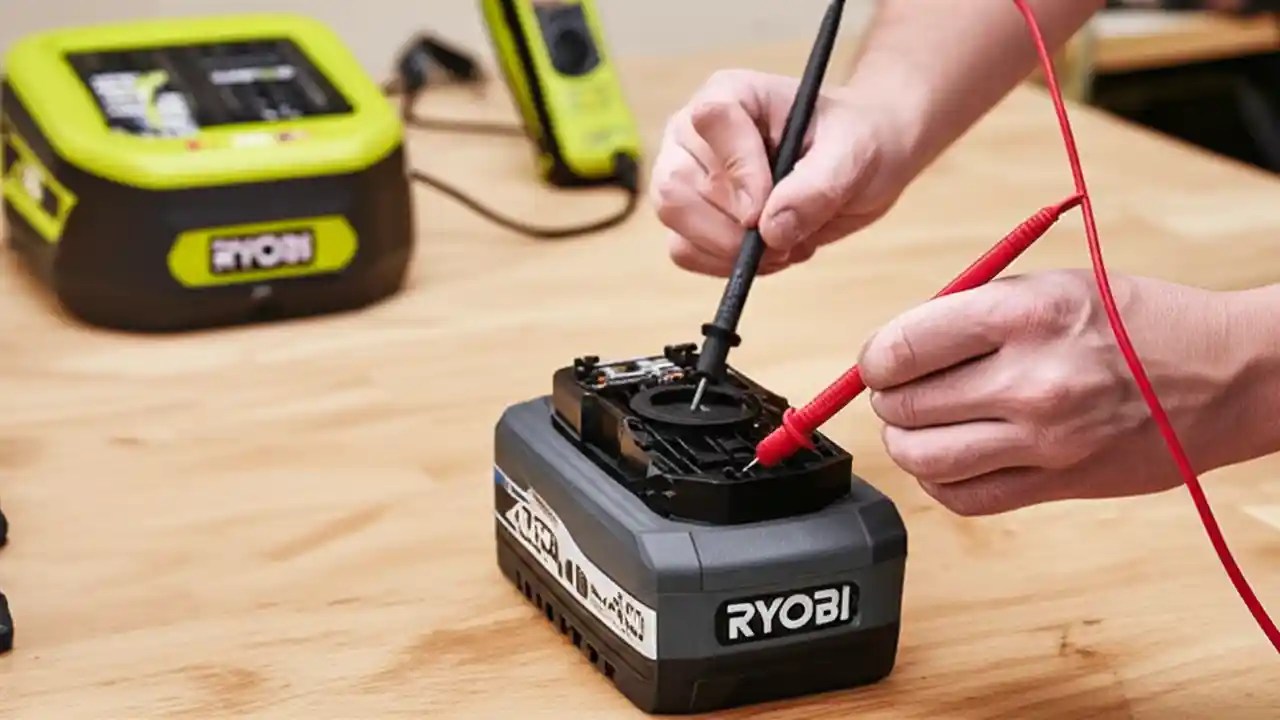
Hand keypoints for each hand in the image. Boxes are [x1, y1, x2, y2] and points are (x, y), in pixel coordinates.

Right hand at [649, 69, 914, 276]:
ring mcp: (687, 175)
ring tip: (784, 246)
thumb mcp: (854, 153)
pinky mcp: (691, 217)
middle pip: (676, 187)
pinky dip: (727, 264)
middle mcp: (695, 132)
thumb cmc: (856, 141)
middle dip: (730, 230)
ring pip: (677, 226)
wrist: (859, 163)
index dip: (739, 171)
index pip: (710, 122)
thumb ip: (816, 186)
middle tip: (783, 243)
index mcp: (732, 94)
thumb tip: (770, 230)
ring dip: (731, 252)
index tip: (768, 208)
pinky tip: (769, 253)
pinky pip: (687, 252)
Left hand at [857, 270, 1268, 515]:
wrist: (1227, 375)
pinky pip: (964, 499)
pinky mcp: (1058, 484)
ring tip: (919, 424)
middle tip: (900, 390)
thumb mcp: (1051, 287)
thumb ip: (969, 314)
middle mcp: (1030, 381)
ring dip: (905, 442)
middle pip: (902, 405)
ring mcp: (1044, 440)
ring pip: (922, 458)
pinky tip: (949, 458)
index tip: (880, 361)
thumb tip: (896, 348)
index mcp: (1023, 316)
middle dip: (887, 398)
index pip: (902, 347)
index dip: (875, 358)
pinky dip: (939, 481)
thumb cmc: (1138, 322)